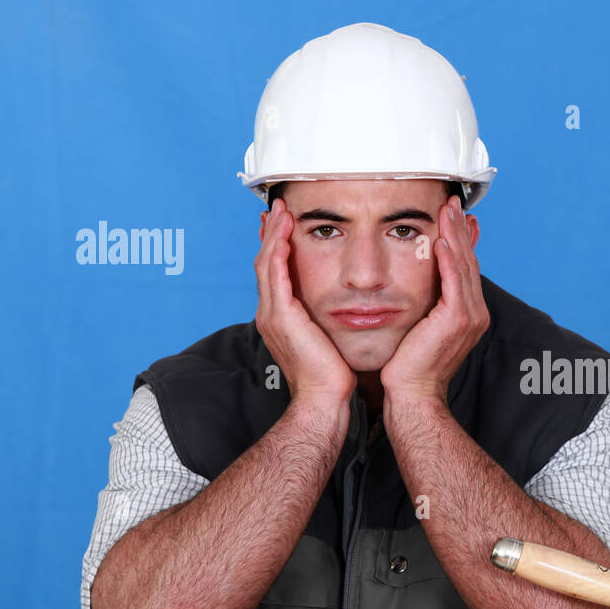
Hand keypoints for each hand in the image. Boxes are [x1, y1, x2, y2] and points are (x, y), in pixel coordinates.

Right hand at [254, 198, 355, 407]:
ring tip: (281, 212)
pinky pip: (275, 275)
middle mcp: (271, 314)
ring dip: (274, 235)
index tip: (283, 226)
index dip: (277, 247)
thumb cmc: (331, 376)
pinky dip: (278, 252)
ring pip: (266, 264)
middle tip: (278, 209)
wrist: (323, 400)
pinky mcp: (281, 317)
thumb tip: (343, 307)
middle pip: (265, 263)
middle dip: (271, 234)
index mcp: (281, 319)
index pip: (274, 274)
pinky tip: (284, 234)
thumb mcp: (328, 340)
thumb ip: (326, 320)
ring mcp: (273, 315)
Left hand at [380, 194, 488, 403]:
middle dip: (460, 229)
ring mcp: (469, 317)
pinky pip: (454, 282)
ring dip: (456, 235)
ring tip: (448, 210)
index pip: (464, 268)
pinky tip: (442, 239)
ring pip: (463, 266)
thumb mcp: (420, 328)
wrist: (412, 395)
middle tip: (452, 202)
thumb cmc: (409, 367)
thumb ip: (425, 304)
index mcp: (467, 314)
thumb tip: (418, 285)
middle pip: (468, 261)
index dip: (460, 240)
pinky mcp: (457, 320)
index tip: (453, 216)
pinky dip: (449, 259)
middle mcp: (475, 313)